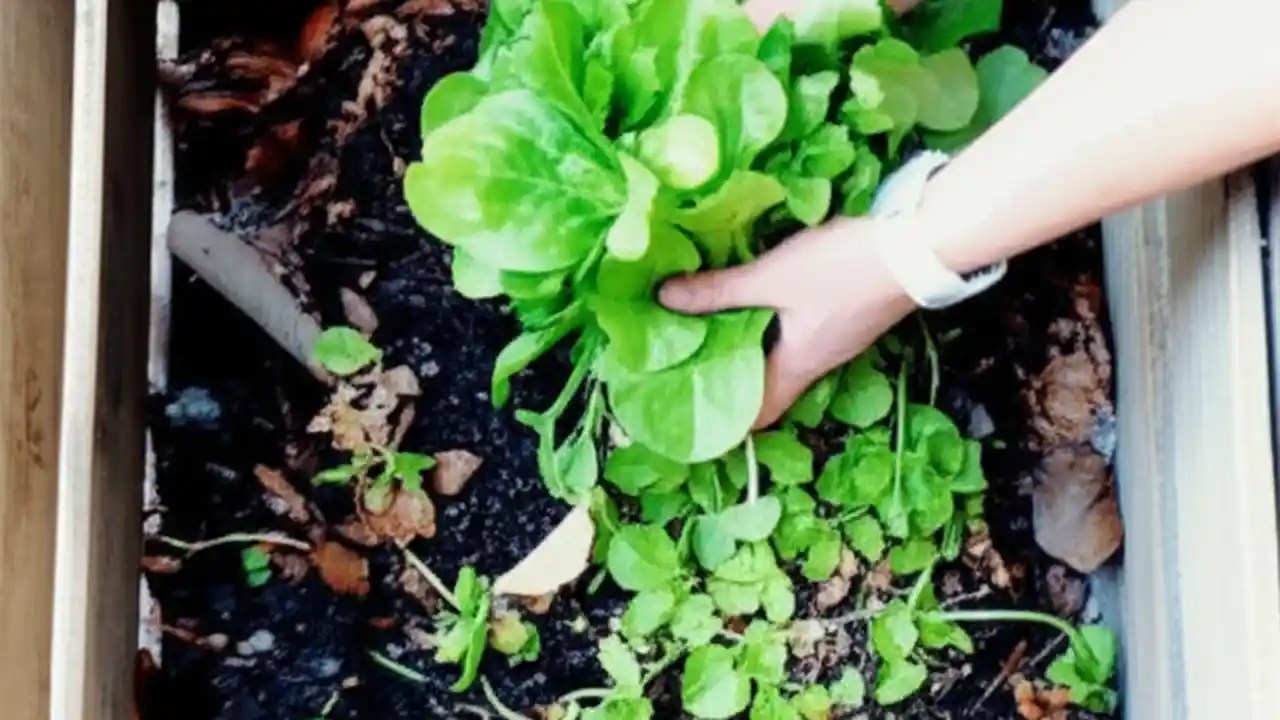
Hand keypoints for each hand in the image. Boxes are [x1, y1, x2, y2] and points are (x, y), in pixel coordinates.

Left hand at [658, 216, 919, 428]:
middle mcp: (820, 360)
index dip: (728, 418)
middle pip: (771, 381)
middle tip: (689, 353)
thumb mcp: (771, 278)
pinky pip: (805, 328)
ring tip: (713, 321)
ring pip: (787, 352)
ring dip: (754, 343)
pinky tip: (760, 294)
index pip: (760, 412)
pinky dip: (777, 321)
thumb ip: (718, 291)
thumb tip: (663, 300)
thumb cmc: (842, 270)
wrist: (921, 244)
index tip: (691, 406)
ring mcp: (840, 336)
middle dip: (733, 373)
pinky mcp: (852, 310)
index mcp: (798, 366)